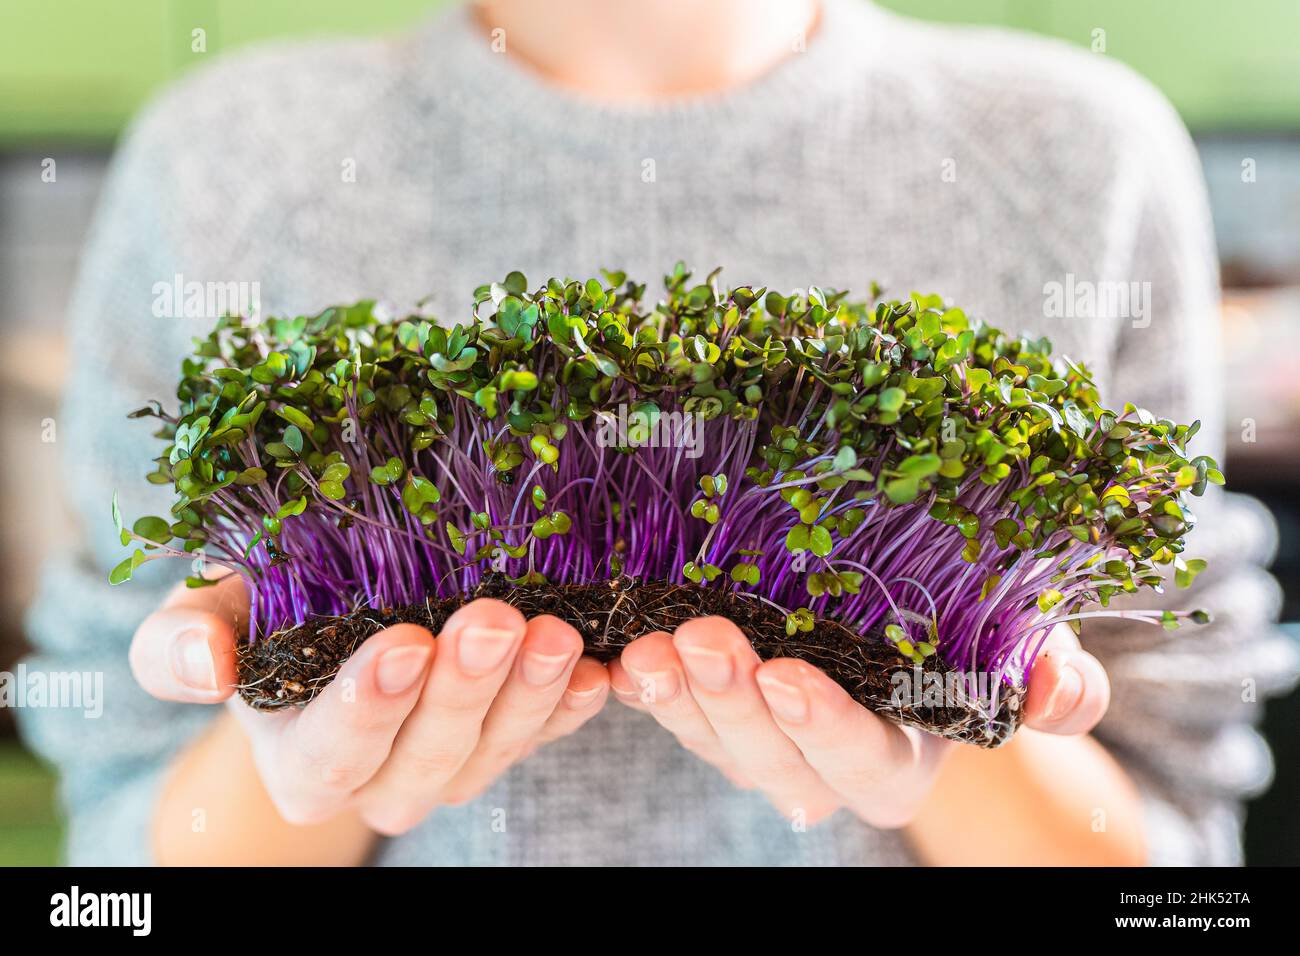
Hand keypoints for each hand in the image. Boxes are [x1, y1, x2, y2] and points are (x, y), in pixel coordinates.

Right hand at [129, 574, 609, 833]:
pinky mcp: (508, 735)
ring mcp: (452, 761)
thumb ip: (182, 640)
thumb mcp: (214, 609)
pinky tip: (594, 664)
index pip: (331, 754)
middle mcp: (381, 778)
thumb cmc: (264, 609)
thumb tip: (205, 666)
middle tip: (493, 620)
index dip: (368, 707)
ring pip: (495, 751)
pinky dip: (572, 702)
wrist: (330, 610)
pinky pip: (547, 734)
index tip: (403, 642)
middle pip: (426, 757)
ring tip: (554, 631)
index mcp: (302, 760)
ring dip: (528, 695)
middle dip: (463, 692)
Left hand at [608, 618, 1108, 827]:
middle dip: (734, 703)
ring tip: (650, 646)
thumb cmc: (973, 634)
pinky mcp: (711, 705)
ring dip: (676, 696)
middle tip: (706, 640)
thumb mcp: (1026, 645)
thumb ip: (1057, 679)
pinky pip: (670, 708)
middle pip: (769, 754)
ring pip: (709, 737)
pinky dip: (642, 683)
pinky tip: (617, 647)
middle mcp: (817, 763)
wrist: (909, 622)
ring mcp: (757, 737)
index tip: (791, 676)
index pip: (860, 759)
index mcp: (894, 761)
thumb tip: (1054, 698)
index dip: (825, 726)